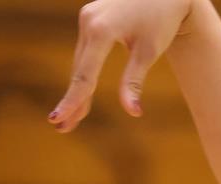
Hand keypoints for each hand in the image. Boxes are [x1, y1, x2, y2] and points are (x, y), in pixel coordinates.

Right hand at [48, 0, 192, 131]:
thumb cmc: (161, 19)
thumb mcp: (149, 52)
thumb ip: (134, 82)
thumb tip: (133, 112)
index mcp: (101, 31)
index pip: (85, 75)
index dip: (73, 100)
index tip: (58, 119)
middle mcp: (88, 21)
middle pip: (79, 70)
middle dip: (74, 100)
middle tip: (62, 128)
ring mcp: (87, 17)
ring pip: (81, 61)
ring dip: (79, 89)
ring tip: (73, 119)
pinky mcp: (91, 17)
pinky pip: (85, 50)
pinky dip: (85, 71)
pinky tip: (83, 92)